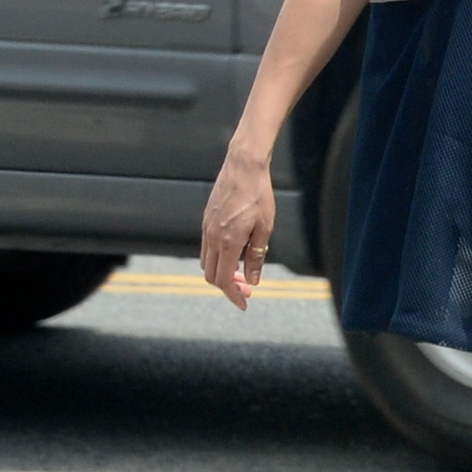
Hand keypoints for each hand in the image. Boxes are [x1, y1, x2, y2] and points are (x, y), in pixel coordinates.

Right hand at [201, 147, 275, 308]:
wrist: (243, 167)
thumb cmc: (258, 196)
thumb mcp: (265, 228)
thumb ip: (256, 257)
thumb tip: (253, 281)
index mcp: (228, 242)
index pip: (224, 280)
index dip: (234, 295)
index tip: (245, 304)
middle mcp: (212, 238)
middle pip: (212, 276)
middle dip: (229, 287)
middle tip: (248, 290)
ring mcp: (206, 229)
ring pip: (207, 263)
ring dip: (222, 274)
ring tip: (243, 275)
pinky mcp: (206, 221)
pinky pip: (207, 249)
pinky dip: (218, 260)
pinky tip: (235, 256)